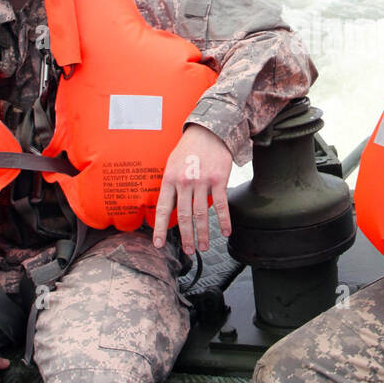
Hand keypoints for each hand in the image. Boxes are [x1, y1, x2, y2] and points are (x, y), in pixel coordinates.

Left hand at [152, 124, 233, 254]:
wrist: (209, 131)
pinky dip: (223, 220)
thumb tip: (171, 209)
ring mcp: (202, 181)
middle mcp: (185, 181)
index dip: (160, 228)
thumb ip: (171, 186)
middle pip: (184, 216)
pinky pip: (221, 204)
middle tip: (188, 251)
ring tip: (204, 247)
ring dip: (203, 234)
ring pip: (202, 214)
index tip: (159, 244)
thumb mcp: (172, 164)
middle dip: (186, 237)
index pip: (164, 209)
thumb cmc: (189, 149)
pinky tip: (225, 232)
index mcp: (170, 179)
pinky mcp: (219, 179)